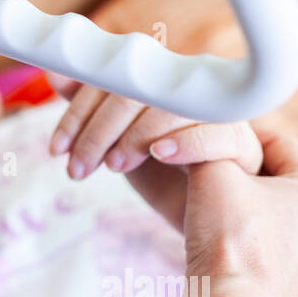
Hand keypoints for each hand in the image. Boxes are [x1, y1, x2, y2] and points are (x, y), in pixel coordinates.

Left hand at [47, 78, 260, 230]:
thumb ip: (90, 110)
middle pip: (137, 90)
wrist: (206, 221)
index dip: (78, 111)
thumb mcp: (118, 143)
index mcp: (161, 82)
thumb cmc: (162, 176)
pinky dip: (185, 140)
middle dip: (97, 130)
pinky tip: (159, 155)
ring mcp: (219, 114)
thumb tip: (55, 75)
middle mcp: (191, 90)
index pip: (114, 79)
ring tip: (115, 166)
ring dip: (135, 136)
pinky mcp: (242, 143)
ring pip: (172, 107)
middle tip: (79, 168)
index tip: (57, 148)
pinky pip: (217, 131)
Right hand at [180, 133, 297, 296]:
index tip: (210, 142)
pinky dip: (241, 237)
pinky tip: (217, 241)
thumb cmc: (230, 237)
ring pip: (268, 214)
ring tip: (209, 210)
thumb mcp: (213, 170)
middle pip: (275, 179)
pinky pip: (264, 245)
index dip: (241, 138)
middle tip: (207, 174)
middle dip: (241, 175)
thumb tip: (196, 140)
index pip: (280, 143)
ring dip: (240, 206)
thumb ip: (209, 144)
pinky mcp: (289, 285)